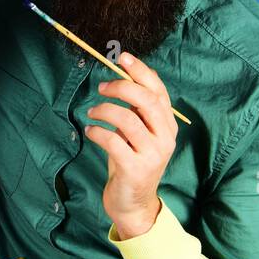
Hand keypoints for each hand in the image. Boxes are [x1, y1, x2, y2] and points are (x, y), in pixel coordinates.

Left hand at [84, 52, 176, 238]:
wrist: (133, 201)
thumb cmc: (131, 160)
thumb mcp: (137, 132)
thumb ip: (136, 110)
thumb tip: (122, 77)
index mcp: (167, 124)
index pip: (158, 91)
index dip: (141, 72)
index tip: (122, 57)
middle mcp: (165, 137)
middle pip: (146, 101)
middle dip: (122, 88)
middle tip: (102, 87)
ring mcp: (152, 154)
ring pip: (127, 120)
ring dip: (105, 110)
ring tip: (92, 112)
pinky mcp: (135, 169)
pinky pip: (113, 141)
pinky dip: (97, 132)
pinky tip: (90, 131)